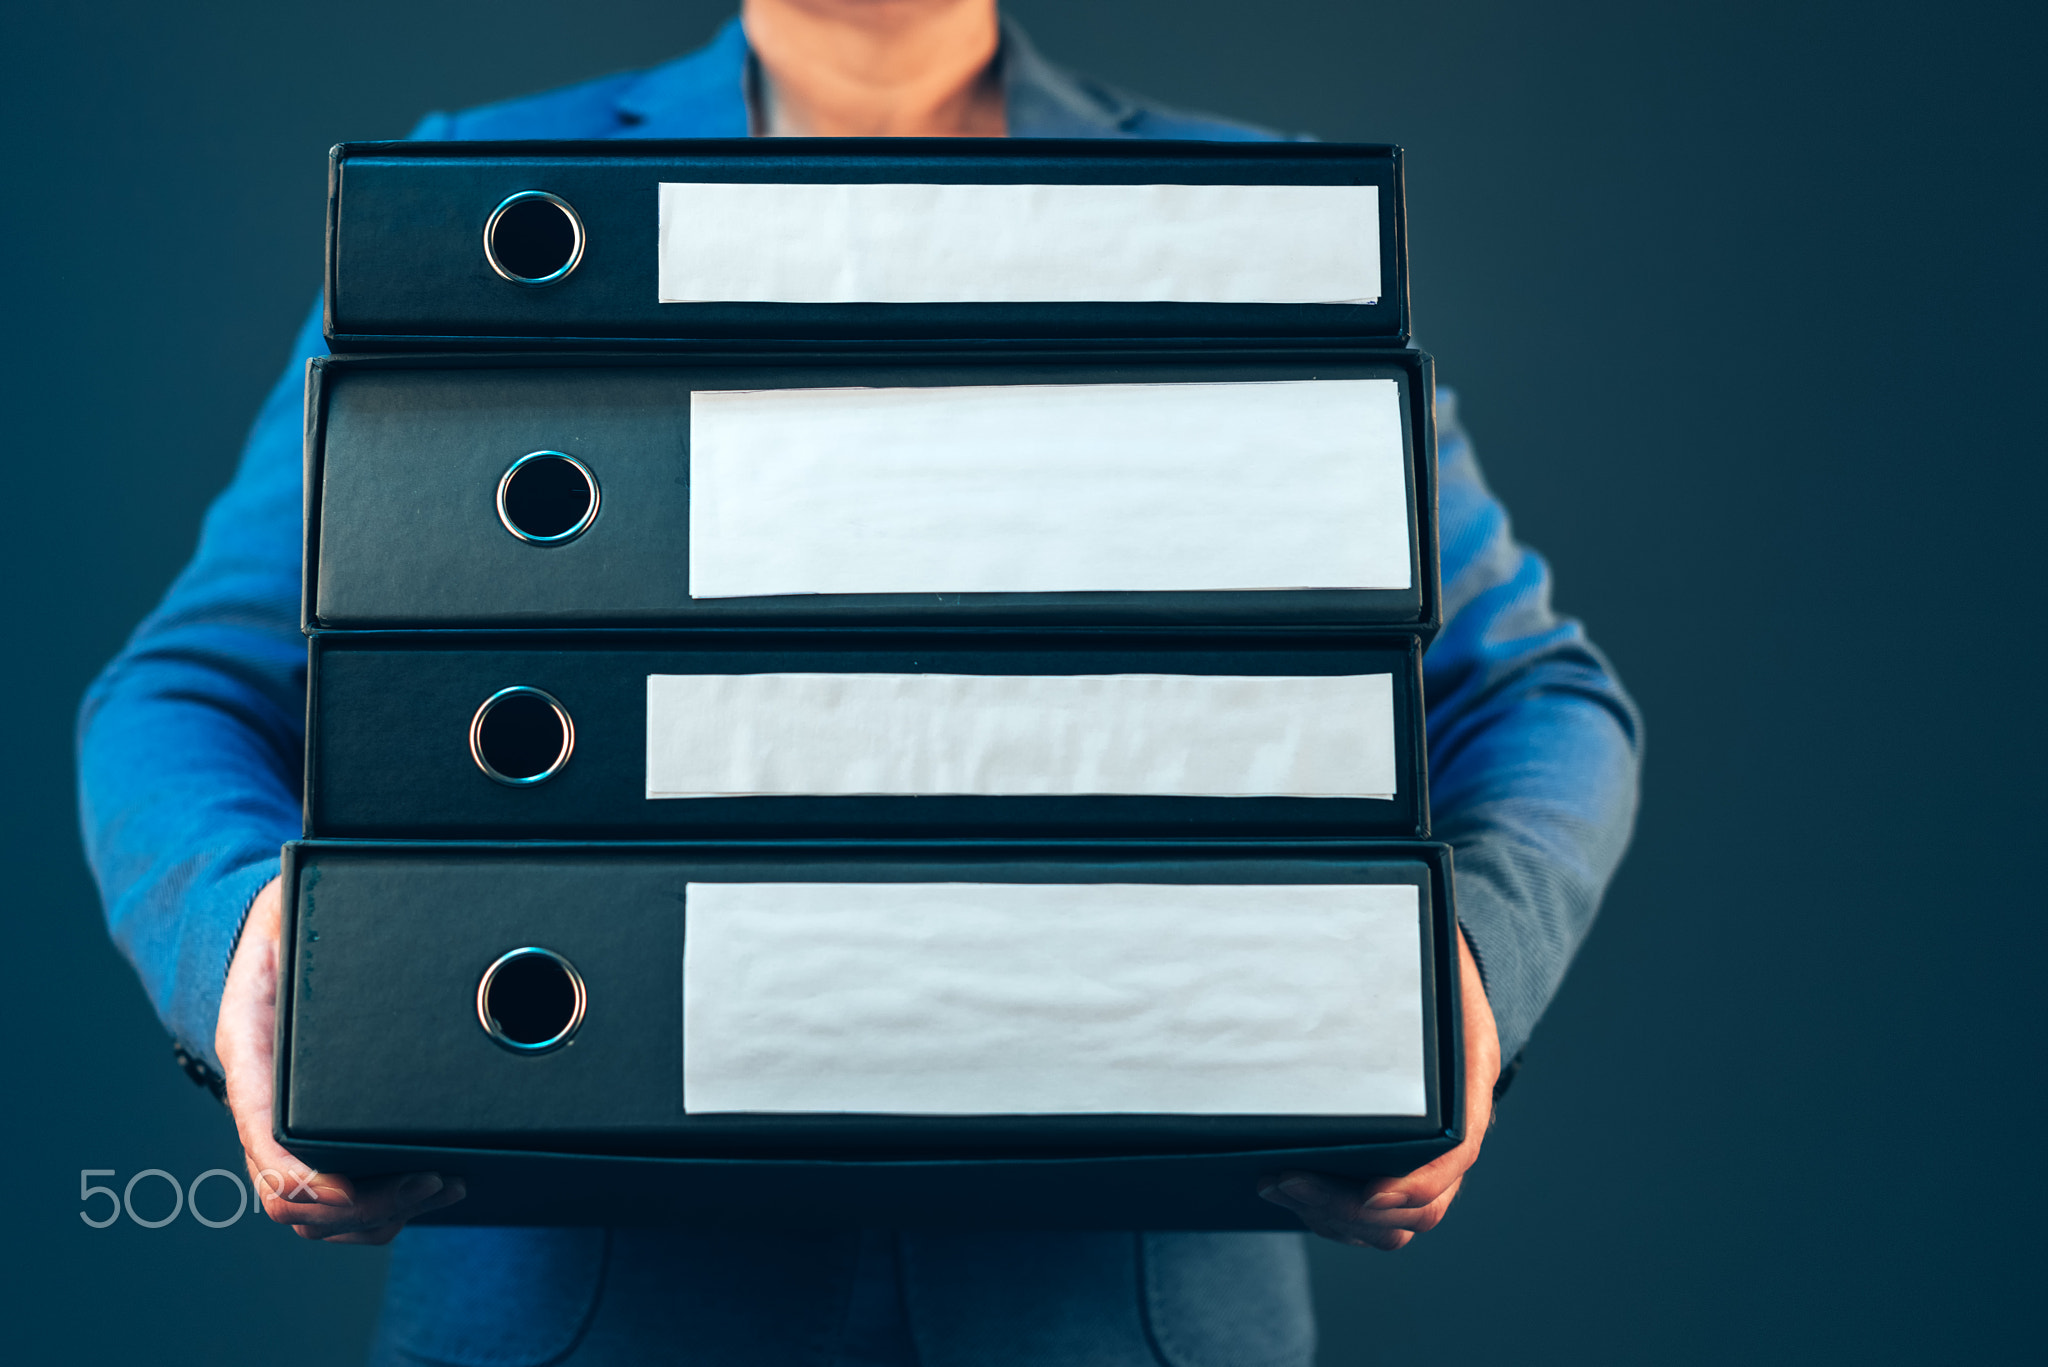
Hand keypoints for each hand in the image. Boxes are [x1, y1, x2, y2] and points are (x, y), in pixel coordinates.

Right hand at [215, 873, 465, 1243]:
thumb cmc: (288, 921)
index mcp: (248, 1050)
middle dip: (363, 1207)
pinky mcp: (314, 1133)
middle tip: (437, 1180)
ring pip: (312, 1212)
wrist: (268, 932)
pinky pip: (333, 1200)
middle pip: (290, 1197)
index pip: (264, 1140)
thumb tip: (372, 923)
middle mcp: (258, 1101)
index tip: (357, 1188)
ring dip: (375, 1217)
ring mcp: (282, 1125)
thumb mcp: (292, 907)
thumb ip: (313, 922)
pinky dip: (376, 1211)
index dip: (307, 1180)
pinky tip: (430, 1186)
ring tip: (444, 1186)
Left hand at [1257, 926, 1501, 1249]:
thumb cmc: (1424, 953)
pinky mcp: (1401, 1157)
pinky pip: (1379, 1214)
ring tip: (1275, 1187)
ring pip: (1397, 1222)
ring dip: (1336, 1220)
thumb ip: (1391, 973)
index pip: (1453, 1157)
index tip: (1361, 1193)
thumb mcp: (1420, 950)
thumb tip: (1320, 970)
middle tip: (1279, 1181)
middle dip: (1347, 1210)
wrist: (1439, 959)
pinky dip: (1337, 1217)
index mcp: (1470, 1075)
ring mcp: (1433, 1150)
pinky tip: (1290, 1192)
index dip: (1408, 1186)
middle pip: (1420, 1208)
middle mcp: (1460, 1125)